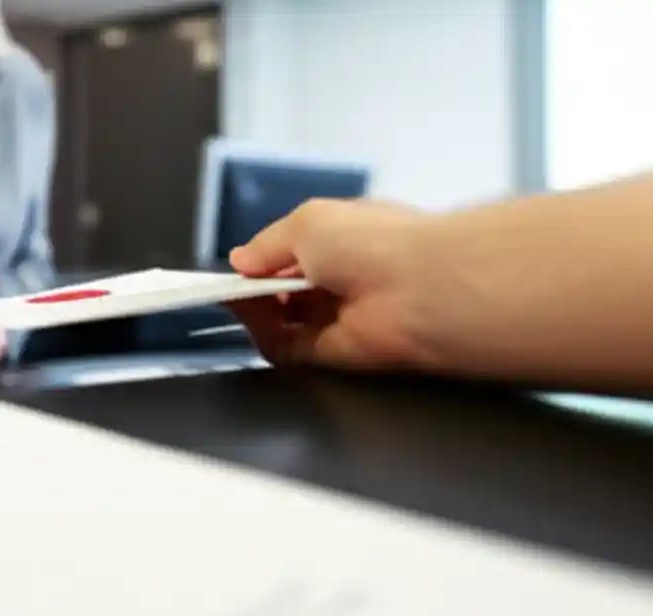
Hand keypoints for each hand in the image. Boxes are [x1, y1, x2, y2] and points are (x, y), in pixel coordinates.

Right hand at [227, 199, 439, 371]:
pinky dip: (265, 335)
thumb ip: (267, 244)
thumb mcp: (307, 223)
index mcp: (341, 240)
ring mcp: (335, 318)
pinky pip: (287, 348)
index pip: (293, 254)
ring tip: (238, 298)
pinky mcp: (331, 354)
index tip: (237, 265)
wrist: (419, 290)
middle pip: (284, 290)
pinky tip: (252, 317)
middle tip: (233, 285)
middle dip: (254, 286)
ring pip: (281, 320)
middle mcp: (339, 279)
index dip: (263, 259)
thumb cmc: (367, 242)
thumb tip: (239, 260)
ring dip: (255, 310)